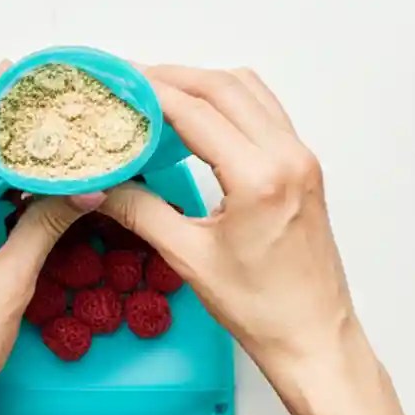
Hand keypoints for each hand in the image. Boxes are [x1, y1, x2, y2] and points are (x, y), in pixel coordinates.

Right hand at [100, 66, 364, 384]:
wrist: (314, 337)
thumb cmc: (261, 309)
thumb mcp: (189, 258)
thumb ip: (141, 211)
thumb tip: (100, 185)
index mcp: (259, 178)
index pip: (195, 111)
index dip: (150, 90)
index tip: (116, 82)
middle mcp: (287, 157)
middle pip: (223, 87)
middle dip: (172, 77)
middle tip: (129, 82)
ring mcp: (301, 159)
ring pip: (249, 91)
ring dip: (203, 83)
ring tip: (159, 94)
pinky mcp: (305, 168)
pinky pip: (265, 112)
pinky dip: (229, 101)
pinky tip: (199, 117)